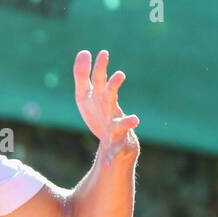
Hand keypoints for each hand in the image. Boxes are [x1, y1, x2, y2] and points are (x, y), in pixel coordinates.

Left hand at [74, 49, 140, 167]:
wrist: (114, 143)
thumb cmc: (99, 115)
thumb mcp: (85, 96)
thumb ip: (82, 75)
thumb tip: (84, 51)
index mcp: (102, 98)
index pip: (100, 81)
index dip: (100, 68)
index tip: (103, 53)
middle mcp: (112, 111)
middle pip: (111, 99)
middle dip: (114, 89)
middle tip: (119, 76)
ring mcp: (117, 129)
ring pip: (121, 125)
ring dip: (126, 122)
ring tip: (135, 120)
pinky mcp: (117, 146)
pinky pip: (114, 153)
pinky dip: (110, 158)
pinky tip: (106, 165)